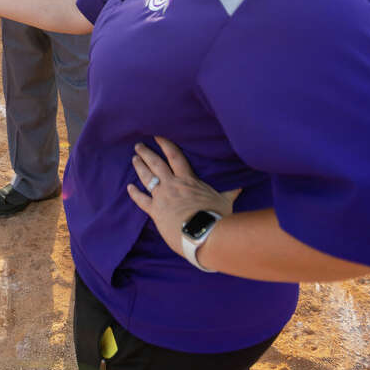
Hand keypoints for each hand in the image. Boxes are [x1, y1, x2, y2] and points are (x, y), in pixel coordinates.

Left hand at [126, 136, 241, 260]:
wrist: (202, 233)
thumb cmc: (215, 217)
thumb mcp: (224, 203)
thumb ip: (229, 194)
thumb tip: (240, 189)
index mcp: (188, 180)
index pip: (175, 157)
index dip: (166, 145)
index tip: (157, 137)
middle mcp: (172, 184)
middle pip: (156, 164)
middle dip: (147, 153)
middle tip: (138, 146)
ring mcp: (162, 197)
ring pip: (147, 178)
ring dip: (139, 167)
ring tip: (134, 159)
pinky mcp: (155, 211)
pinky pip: (141, 200)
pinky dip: (134, 193)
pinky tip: (129, 187)